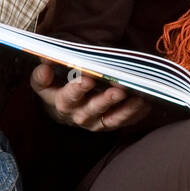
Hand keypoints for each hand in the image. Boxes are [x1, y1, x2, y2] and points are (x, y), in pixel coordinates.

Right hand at [29, 61, 151, 132]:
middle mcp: (78, 115)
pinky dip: (136, 114)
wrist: (63, 108)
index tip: (87, 79)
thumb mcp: (44, 81)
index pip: (67, 97)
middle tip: (118, 90)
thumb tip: (44, 65)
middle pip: (92, 110)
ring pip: (111, 119)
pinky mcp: (109, 124)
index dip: (77, 89)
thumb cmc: (56, 86)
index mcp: (61, 102)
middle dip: (105, 100)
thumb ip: (43, 73)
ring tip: (139, 97)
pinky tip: (146, 103)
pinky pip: (124, 122)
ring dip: (126, 109)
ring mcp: (95, 122)